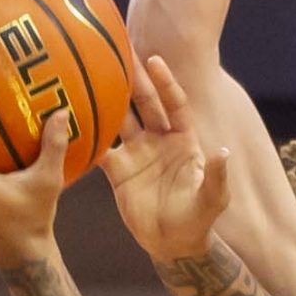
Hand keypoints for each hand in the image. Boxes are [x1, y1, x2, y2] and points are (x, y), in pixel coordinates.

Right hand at [101, 55, 231, 263]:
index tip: (154, 61)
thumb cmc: (198, 220)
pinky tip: (73, 117)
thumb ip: (217, 177)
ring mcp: (137, 152)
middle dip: (133, 78)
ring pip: (120, 119)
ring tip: (89, 73)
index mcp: (183, 140)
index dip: (165, 83)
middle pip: (144, 103)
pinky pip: (100, 147)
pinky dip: (88, 135)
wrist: (172, 244)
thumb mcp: (212, 200)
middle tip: (118, 51)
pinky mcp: (118, 170)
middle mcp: (159, 140)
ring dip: (107, 99)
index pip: (174, 104)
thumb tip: (222, 152)